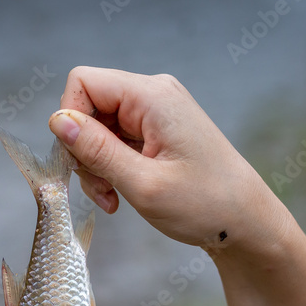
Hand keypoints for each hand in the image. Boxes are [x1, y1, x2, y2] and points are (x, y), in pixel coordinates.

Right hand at [48, 66, 291, 250]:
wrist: (247, 223)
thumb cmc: (206, 205)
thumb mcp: (143, 184)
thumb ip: (97, 151)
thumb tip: (57, 120)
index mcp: (153, 97)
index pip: (84, 82)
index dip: (70, 119)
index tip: (79, 162)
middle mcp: (154, 95)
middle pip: (89, 106)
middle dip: (83, 150)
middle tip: (100, 190)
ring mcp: (157, 113)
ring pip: (99, 128)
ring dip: (96, 165)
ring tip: (112, 198)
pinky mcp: (158, 132)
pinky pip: (116, 141)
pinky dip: (111, 168)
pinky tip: (121, 194)